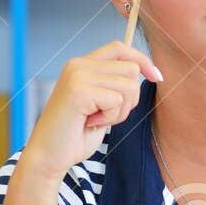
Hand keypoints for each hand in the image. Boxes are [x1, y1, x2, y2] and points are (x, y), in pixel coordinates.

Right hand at [22, 40, 162, 180]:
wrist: (48, 156)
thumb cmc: (75, 134)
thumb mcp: (101, 104)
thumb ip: (115, 85)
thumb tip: (146, 72)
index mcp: (81, 65)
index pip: (120, 48)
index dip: (142, 60)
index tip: (157, 77)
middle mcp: (78, 64)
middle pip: (131, 68)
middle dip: (130, 98)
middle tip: (106, 115)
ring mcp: (78, 76)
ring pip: (128, 85)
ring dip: (119, 110)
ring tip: (96, 119)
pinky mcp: (79, 91)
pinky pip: (117, 100)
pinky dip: (110, 118)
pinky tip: (90, 123)